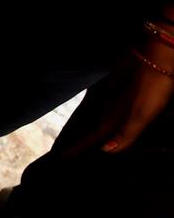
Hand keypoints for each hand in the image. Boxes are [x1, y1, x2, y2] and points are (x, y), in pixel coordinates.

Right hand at [66, 36, 173, 154]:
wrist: (156, 59)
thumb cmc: (152, 88)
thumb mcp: (142, 114)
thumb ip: (125, 133)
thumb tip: (105, 151)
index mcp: (114, 116)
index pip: (93, 137)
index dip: (78, 148)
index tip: (61, 158)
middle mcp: (111, 107)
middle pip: (94, 128)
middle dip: (83, 140)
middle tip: (73, 150)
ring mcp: (116, 96)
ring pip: (101, 116)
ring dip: (95, 128)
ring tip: (90, 136)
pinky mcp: (123, 88)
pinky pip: (110, 107)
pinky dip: (105, 115)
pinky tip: (109, 115)